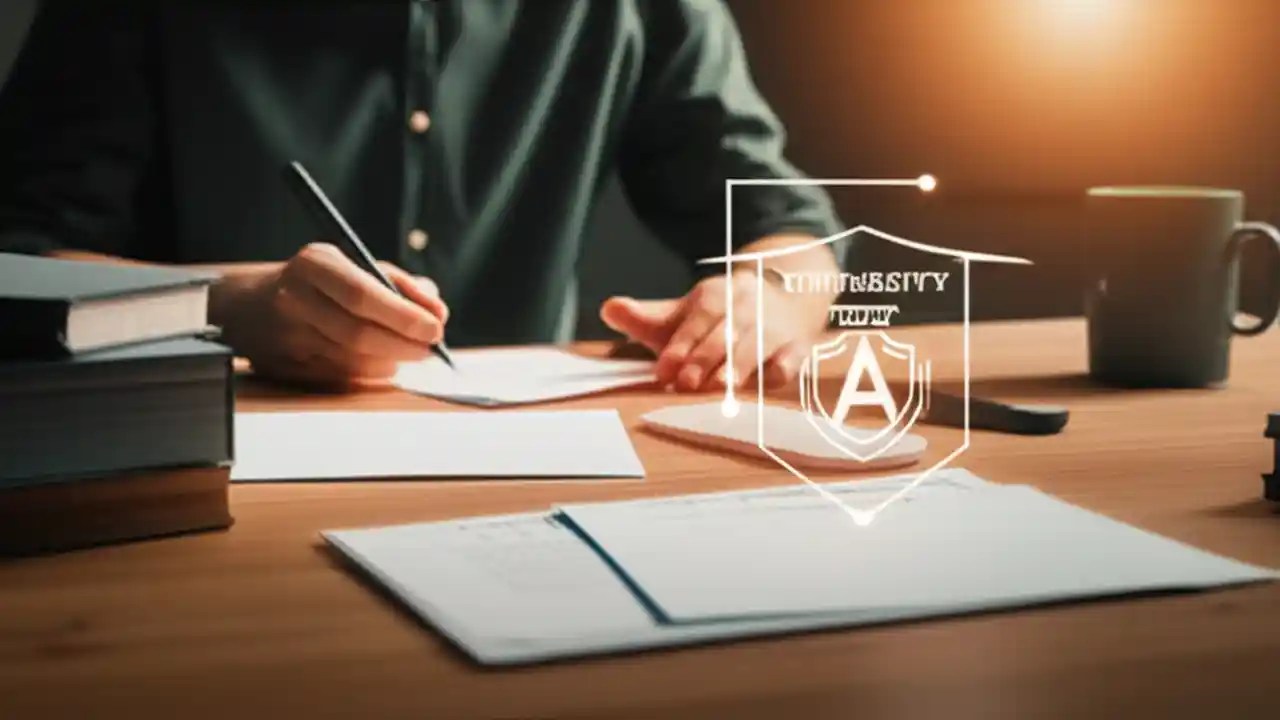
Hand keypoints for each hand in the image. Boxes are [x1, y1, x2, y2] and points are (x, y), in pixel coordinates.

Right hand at [210, 243, 448, 386]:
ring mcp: (285, 337)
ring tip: (407, 354)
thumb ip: (399, 284)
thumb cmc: (317, 284)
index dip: (403, 315)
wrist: (246, 306)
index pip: (362, 293)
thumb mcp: (352, 266)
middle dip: (403, 345)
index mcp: (314, 265)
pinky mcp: (283, 368)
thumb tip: (437, 312)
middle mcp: (294, 299)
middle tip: (429, 348)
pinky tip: (381, 364)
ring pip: (351, 361)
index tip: (435, 328)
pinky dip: (368, 374)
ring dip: (390, 361)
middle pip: (358, 333)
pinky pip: (338, 378)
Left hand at [600, 272, 825, 391]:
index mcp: (716, 294)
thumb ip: (649, 318)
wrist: (784, 297)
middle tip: (686, 385)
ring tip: (721, 386)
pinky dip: (781, 367)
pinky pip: (791, 358)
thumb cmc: (721, 317)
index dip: (680, 344)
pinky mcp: (796, 346)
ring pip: (756, 345)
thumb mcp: (685, 313)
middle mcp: (745, 307)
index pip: (697, 318)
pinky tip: (769, 379)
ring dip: (739, 366)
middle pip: (724, 334)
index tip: (663, 370)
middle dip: (705, 359)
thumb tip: (608, 308)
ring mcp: (772, 326)